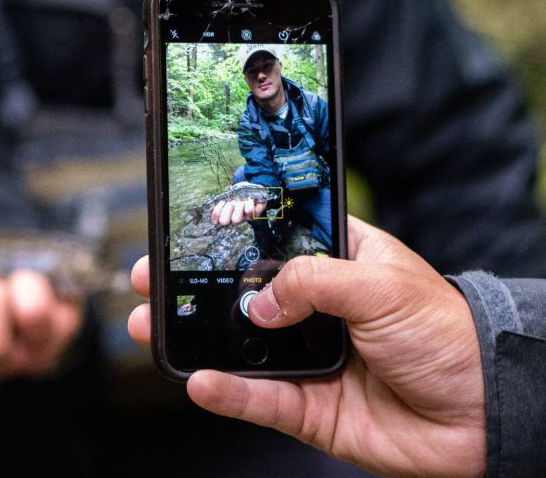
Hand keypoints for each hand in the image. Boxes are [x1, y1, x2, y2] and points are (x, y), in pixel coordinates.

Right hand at [128, 216, 486, 477]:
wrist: (487, 414)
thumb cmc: (451, 335)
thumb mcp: (382, 284)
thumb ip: (312, 282)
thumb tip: (258, 302)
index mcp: (339, 262)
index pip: (273, 239)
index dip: (231, 232)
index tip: (189, 226)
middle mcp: (318, 308)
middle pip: (242, 293)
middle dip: (193, 285)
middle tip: (153, 276)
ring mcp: (310, 358)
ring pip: (240, 347)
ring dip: (195, 337)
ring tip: (153, 326)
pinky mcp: (311, 407)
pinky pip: (259, 398)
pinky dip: (227, 391)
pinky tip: (199, 379)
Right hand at [211, 198, 266, 224]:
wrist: (255, 189)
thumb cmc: (240, 193)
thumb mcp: (230, 195)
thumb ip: (221, 201)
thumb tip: (210, 209)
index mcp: (229, 215)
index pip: (218, 220)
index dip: (217, 212)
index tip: (222, 202)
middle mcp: (236, 218)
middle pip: (226, 221)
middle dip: (227, 210)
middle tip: (231, 203)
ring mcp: (246, 218)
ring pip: (237, 219)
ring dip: (238, 206)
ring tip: (242, 201)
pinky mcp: (256, 215)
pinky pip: (250, 211)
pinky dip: (249, 202)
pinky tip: (250, 199)